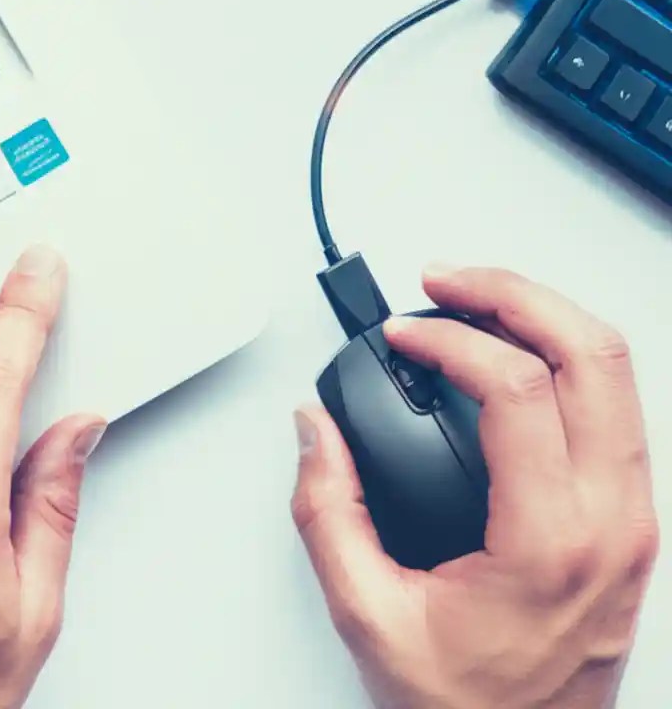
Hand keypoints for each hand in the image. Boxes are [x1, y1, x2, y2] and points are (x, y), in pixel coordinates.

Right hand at [292, 266, 657, 707]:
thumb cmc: (463, 705)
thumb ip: (327, 512)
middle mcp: (613, 523)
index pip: (521, 390)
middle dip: (515, 295)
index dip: (451, 342)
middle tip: (449, 281)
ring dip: (547, 319)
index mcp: (551, 542)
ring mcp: (633, 520)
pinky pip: (617, 409)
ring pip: (619, 373)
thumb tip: (314, 430)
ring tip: (478, 304)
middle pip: (594, 355)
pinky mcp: (630, 521)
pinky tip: (517, 357)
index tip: (400, 339)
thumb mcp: (367, 614)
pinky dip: (566, 361)